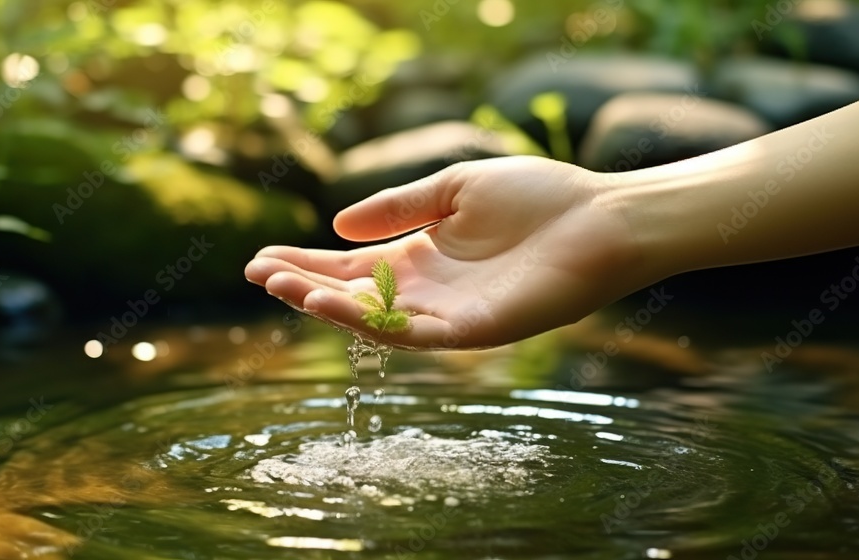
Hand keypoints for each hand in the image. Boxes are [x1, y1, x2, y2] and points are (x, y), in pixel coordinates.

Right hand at [245, 156, 654, 349]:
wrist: (602, 217)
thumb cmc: (539, 196)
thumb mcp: (454, 188)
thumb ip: (399, 206)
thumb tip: (338, 223)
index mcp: (421, 254)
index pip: (351, 263)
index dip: (307, 260)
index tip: (262, 254)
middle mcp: (426, 290)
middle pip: (350, 293)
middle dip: (301, 284)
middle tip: (255, 272)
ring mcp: (447, 314)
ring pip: (371, 318)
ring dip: (322, 303)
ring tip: (279, 284)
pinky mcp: (471, 331)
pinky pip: (407, 332)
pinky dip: (365, 321)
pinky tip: (328, 301)